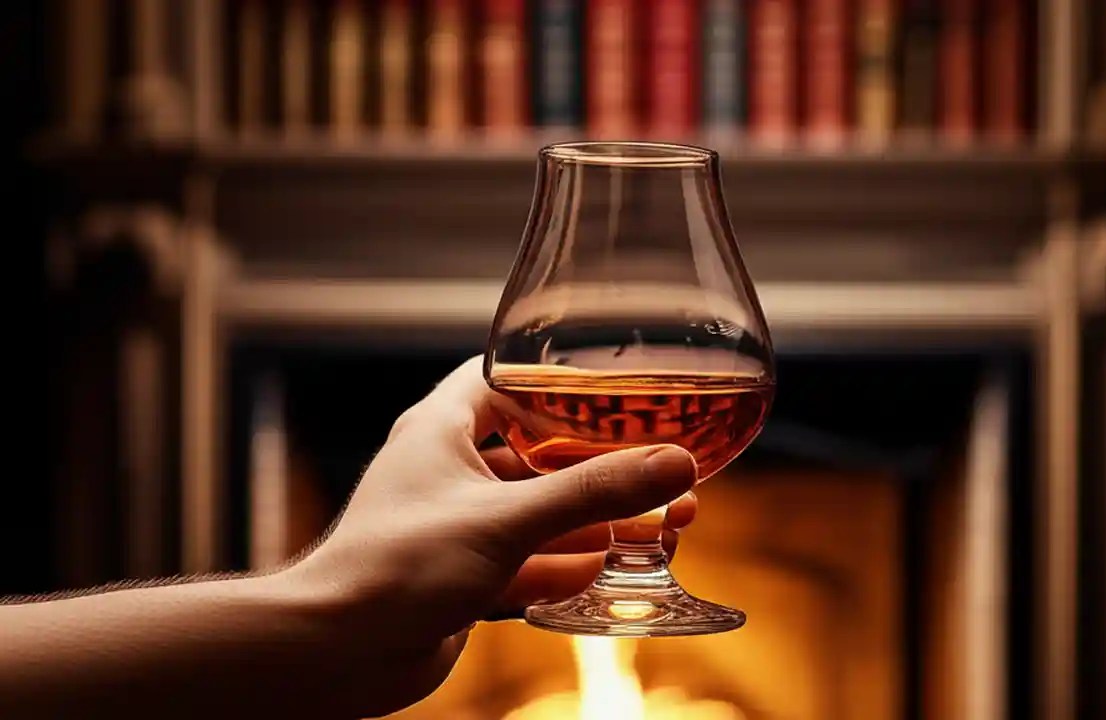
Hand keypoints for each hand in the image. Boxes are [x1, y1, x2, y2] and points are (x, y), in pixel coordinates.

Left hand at [282, 356, 698, 717]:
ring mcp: (457, 526)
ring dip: (592, 521)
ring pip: (538, 514)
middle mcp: (449, 471)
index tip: (609, 384)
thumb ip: (591, 492)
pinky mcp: (463, 577)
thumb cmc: (396, 564)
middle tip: (656, 467)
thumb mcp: (507, 518)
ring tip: (659, 523)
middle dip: (597, 465)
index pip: (503, 378)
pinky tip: (607, 572)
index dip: (554, 377)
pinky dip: (565, 566)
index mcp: (442, 429)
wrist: (339, 653)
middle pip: (536, 452)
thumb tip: (673, 464)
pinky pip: (526, 563)